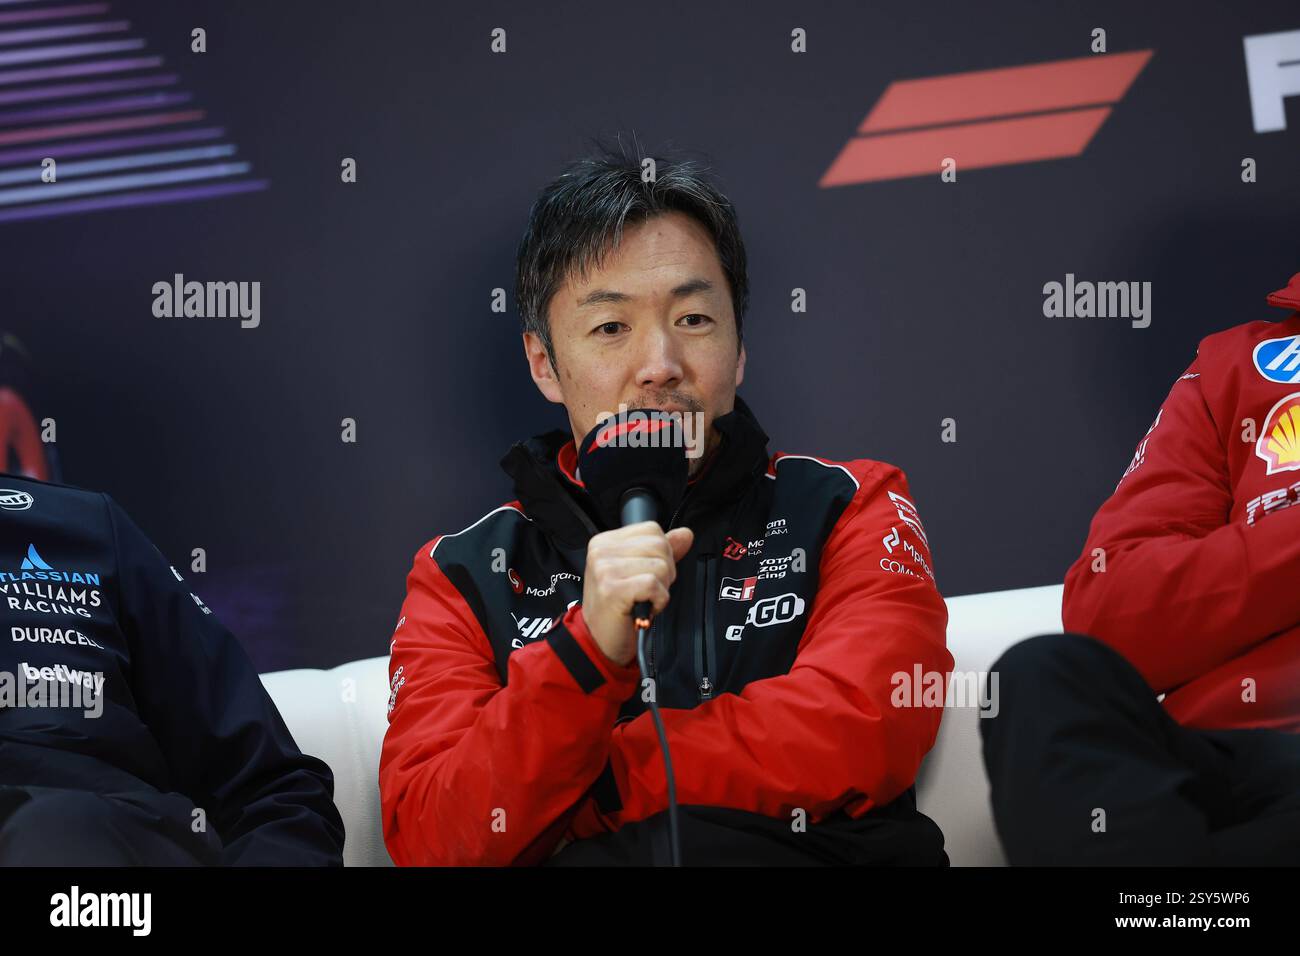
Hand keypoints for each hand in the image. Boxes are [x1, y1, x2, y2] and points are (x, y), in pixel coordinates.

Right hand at [581, 521, 693, 667]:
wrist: (599, 643)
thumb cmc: (618, 609)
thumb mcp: (637, 573)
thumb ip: (661, 551)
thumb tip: (685, 534)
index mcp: (605, 541)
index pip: (652, 529)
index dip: (661, 554)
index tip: (646, 575)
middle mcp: (601, 551)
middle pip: (660, 545)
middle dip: (664, 572)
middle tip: (645, 592)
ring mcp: (605, 569)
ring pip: (661, 565)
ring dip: (661, 589)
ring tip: (643, 600)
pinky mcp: (612, 589)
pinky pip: (654, 584)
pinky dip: (658, 601)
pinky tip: (645, 609)